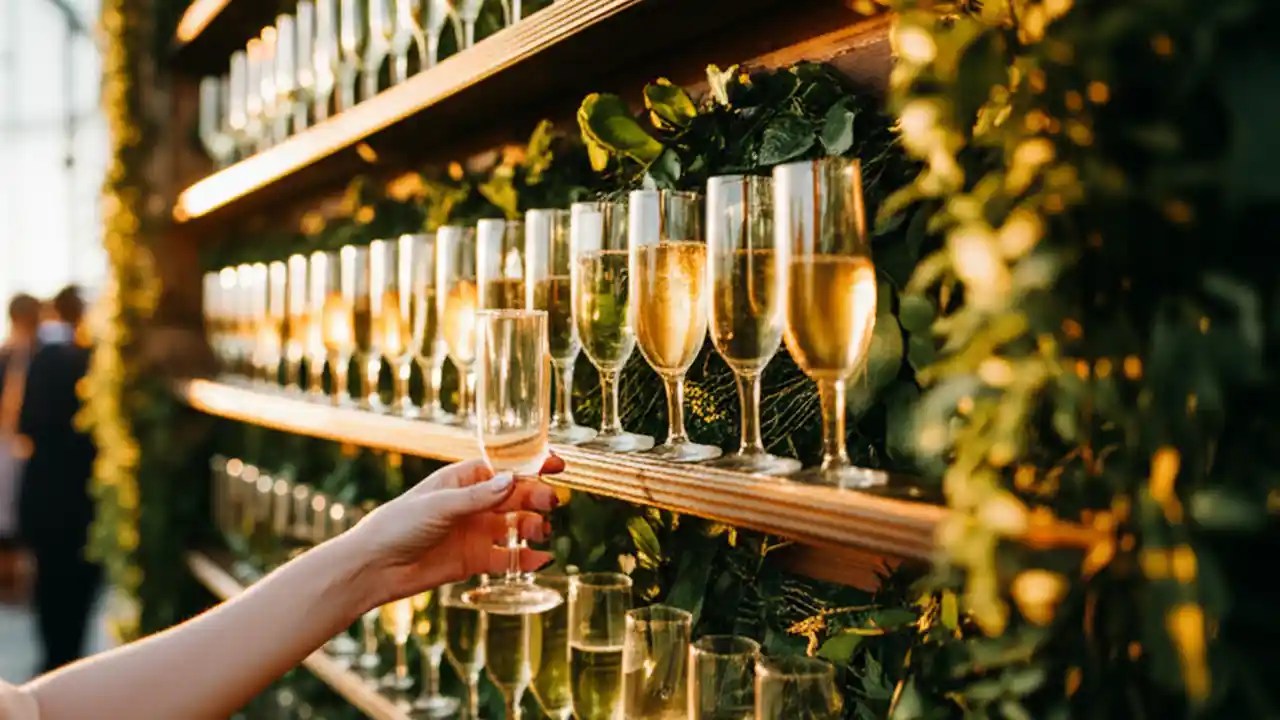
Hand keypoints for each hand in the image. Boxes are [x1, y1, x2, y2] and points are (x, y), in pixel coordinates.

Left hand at [344, 455, 563, 608]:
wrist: (375, 567)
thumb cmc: (398, 524)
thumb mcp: (439, 506)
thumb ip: (478, 497)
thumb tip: (513, 480)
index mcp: (462, 480)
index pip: (504, 468)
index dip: (532, 465)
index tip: (557, 465)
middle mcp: (473, 504)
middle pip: (515, 496)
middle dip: (536, 497)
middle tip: (551, 503)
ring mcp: (475, 531)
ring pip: (516, 526)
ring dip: (533, 526)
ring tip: (541, 531)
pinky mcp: (474, 560)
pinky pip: (507, 557)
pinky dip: (525, 558)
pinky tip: (541, 559)